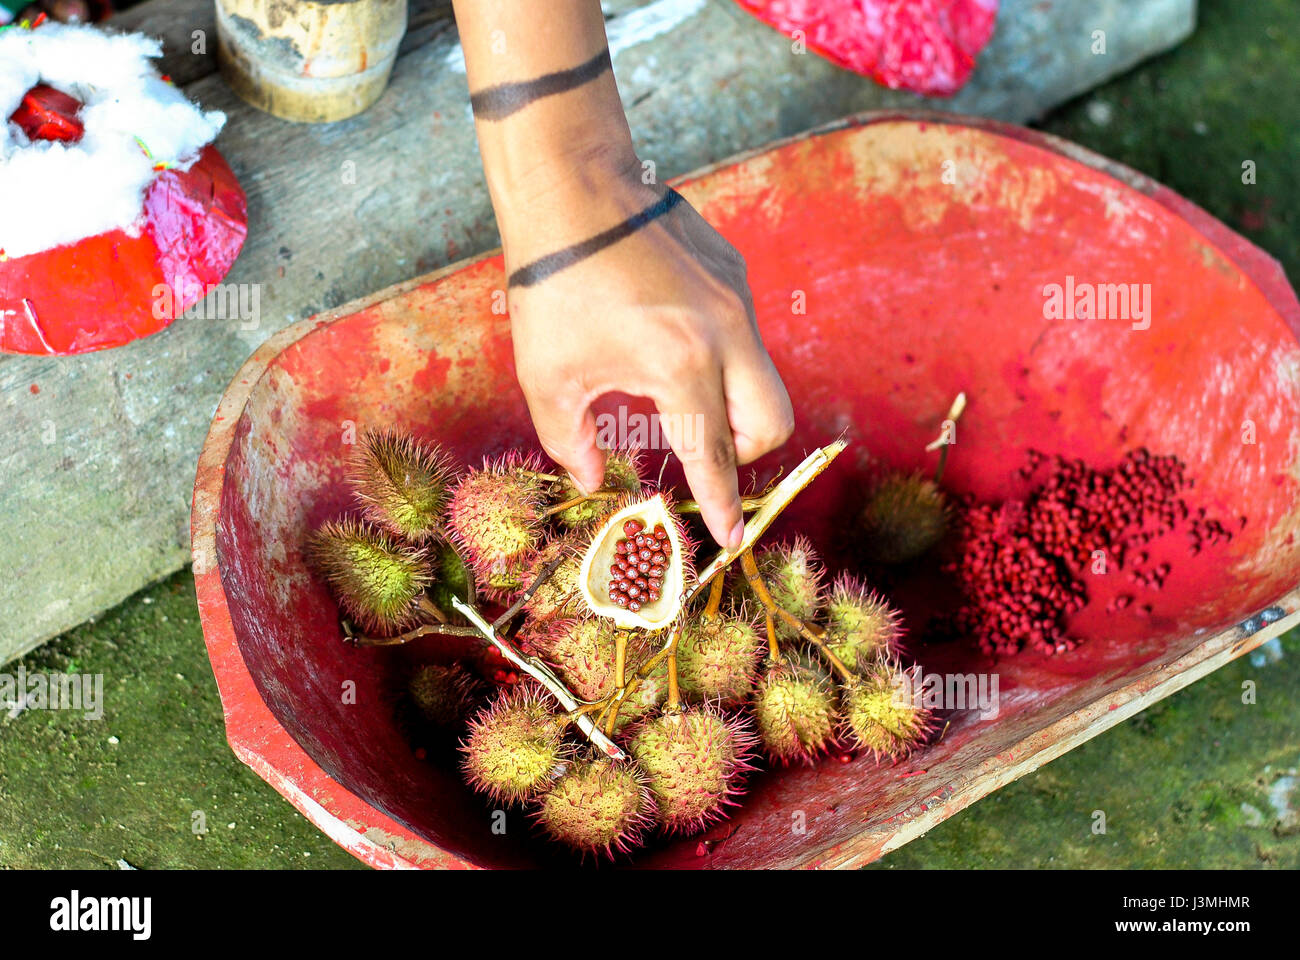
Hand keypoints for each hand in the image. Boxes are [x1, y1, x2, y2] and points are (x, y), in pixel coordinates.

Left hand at [502, 153, 793, 550]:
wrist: (572, 188)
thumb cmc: (552, 286)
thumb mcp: (546, 376)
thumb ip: (570, 441)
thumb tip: (592, 478)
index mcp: (679, 365)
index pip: (712, 454)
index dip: (721, 504)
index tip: (731, 539)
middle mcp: (725, 333)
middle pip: (771, 422)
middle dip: (742, 451)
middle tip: (699, 450)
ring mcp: (737, 298)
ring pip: (764, 377)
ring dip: (731, 402)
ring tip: (674, 390)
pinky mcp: (733, 272)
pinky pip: (745, 333)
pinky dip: (721, 355)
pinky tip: (669, 336)